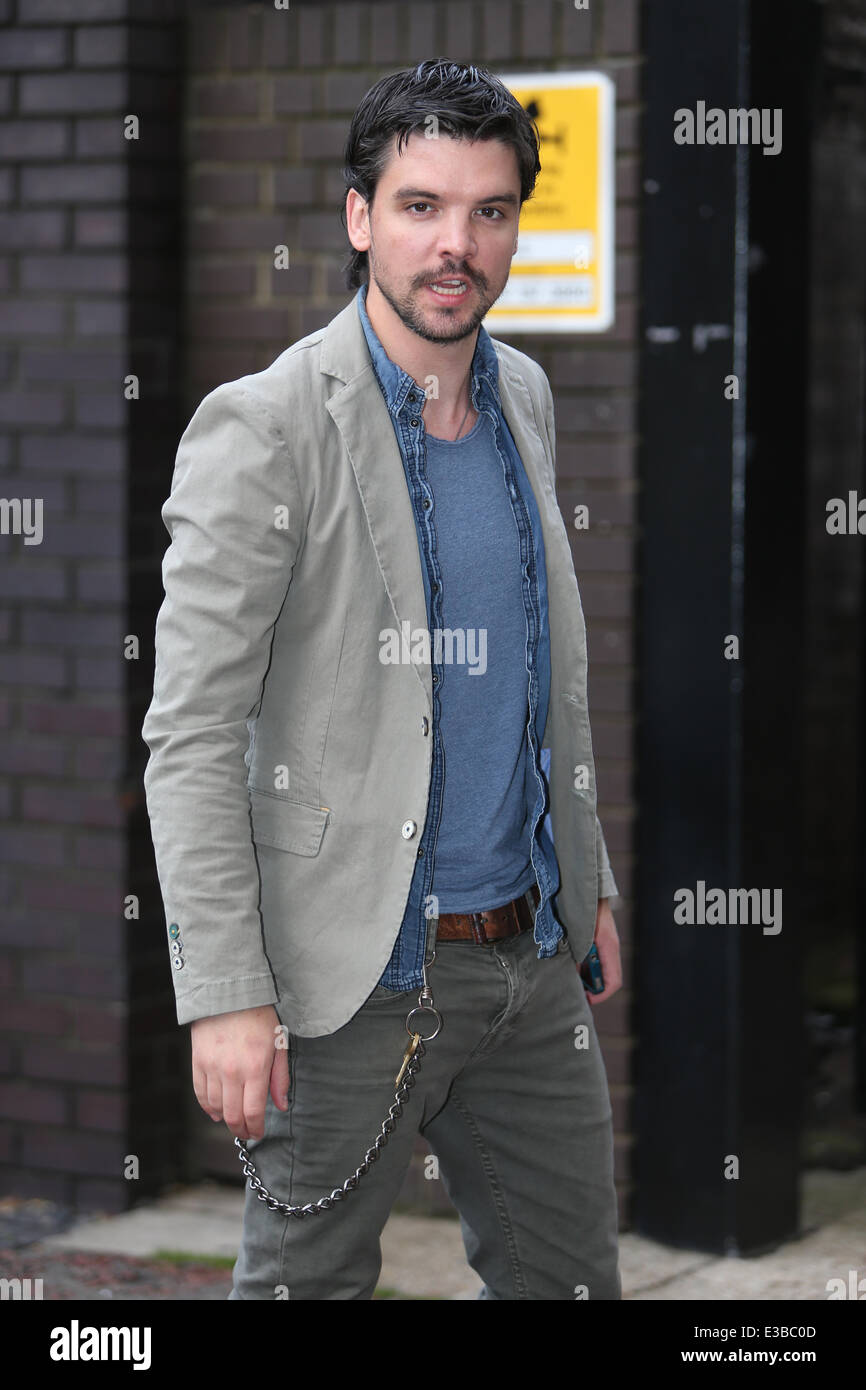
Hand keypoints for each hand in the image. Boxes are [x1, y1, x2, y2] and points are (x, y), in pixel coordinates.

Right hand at [191, 1004, 289, 1140]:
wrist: (229, 993)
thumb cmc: (259, 1016)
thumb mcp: (278, 1044)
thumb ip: (280, 1077)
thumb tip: (281, 1105)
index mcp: (255, 1068)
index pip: (253, 1112)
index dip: (256, 1128)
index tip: (258, 1132)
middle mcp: (232, 1071)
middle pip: (233, 1115)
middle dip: (241, 1129)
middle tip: (247, 1132)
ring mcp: (212, 1067)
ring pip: (215, 1107)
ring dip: (225, 1118)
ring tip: (234, 1120)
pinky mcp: (198, 1062)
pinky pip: (200, 1093)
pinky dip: (207, 1107)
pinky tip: (216, 1111)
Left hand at [582, 898, 622, 1005]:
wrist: (589, 891)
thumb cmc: (584, 911)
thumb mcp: (578, 936)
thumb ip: (577, 955)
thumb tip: (573, 974)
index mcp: (609, 948)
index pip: (613, 982)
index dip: (601, 995)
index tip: (586, 999)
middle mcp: (611, 948)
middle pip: (608, 978)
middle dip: (594, 988)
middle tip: (577, 992)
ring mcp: (607, 944)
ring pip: (603, 970)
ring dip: (589, 977)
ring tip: (573, 979)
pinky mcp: (600, 940)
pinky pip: (597, 959)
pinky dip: (587, 966)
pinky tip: (573, 964)